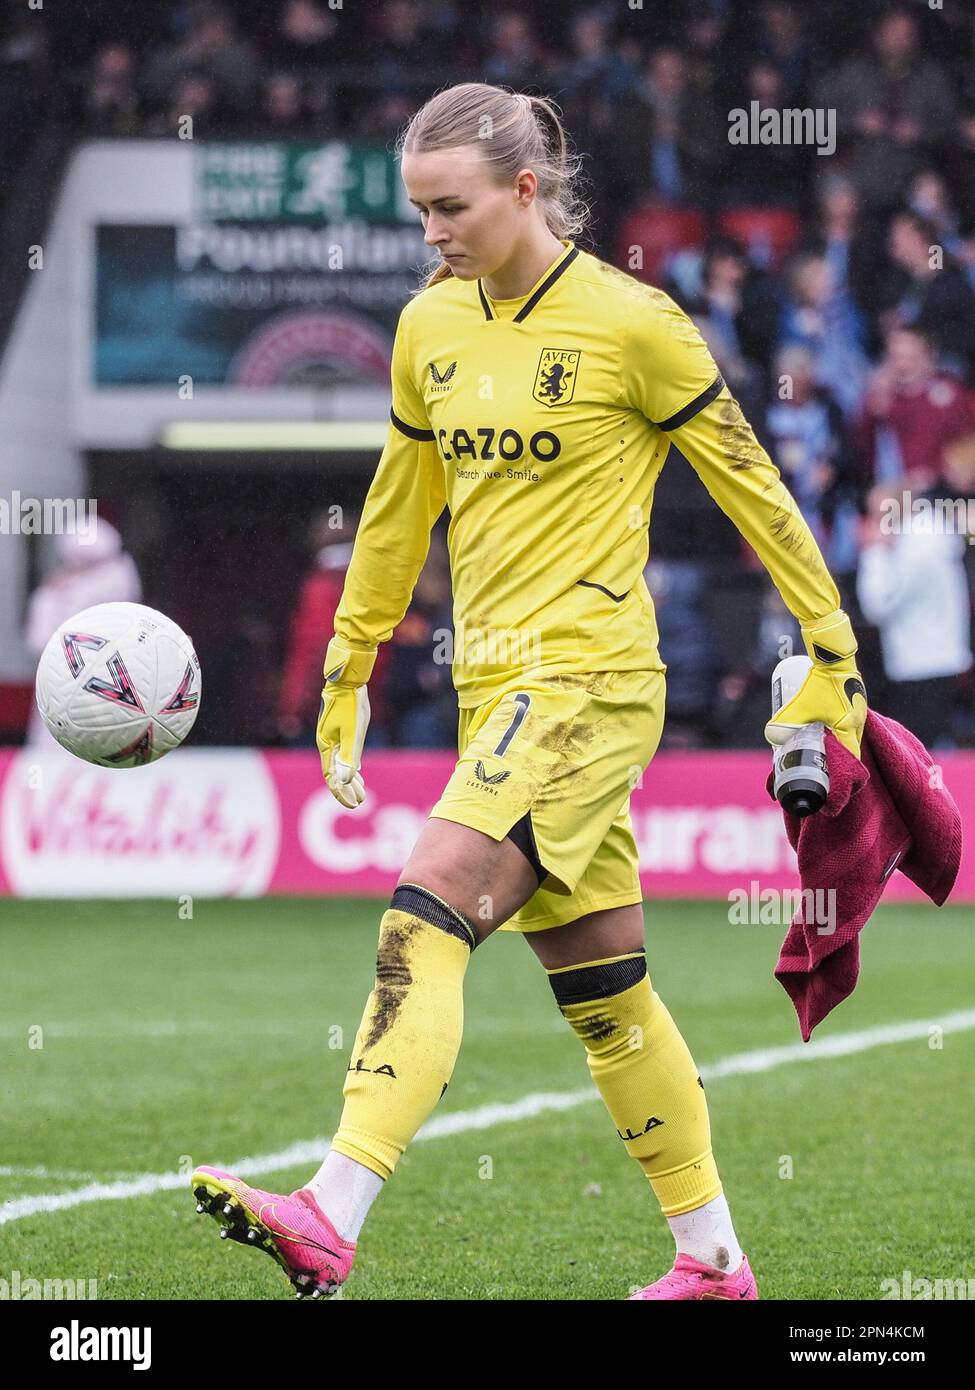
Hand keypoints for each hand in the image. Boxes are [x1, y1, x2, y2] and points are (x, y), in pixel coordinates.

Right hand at [316, 684, 369, 806]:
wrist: (347, 680)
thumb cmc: (350, 704)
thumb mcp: (353, 731)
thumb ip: (348, 755)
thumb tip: (346, 780)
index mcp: (327, 745)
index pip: (332, 777)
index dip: (341, 793)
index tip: (354, 805)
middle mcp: (328, 744)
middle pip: (335, 774)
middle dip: (347, 790)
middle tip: (360, 803)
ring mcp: (333, 737)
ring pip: (340, 765)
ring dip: (351, 780)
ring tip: (362, 793)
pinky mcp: (341, 730)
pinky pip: (344, 754)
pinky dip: (351, 766)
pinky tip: (357, 772)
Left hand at [765, 610, 867, 758]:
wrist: (834, 656)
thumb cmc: (821, 683)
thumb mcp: (800, 706)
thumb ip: (785, 722)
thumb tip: (771, 737)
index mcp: (850, 727)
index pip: (851, 757)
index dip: (842, 769)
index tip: (832, 777)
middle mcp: (859, 721)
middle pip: (850, 746)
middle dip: (838, 757)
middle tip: (823, 763)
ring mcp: (859, 710)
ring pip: (851, 732)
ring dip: (840, 741)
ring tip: (824, 746)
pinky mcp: (855, 700)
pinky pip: (850, 720)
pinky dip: (841, 727)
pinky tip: (829, 726)